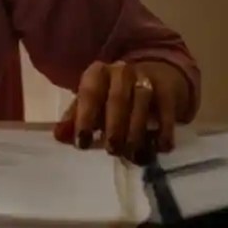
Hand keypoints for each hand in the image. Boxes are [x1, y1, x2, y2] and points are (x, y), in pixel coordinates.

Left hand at [52, 61, 190, 164]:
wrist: (157, 77)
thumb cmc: (114, 96)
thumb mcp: (93, 105)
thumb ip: (75, 120)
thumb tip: (59, 136)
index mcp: (97, 73)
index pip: (88, 93)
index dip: (85, 119)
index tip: (82, 143)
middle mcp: (121, 71)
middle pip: (117, 99)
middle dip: (114, 127)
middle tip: (112, 150)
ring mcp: (147, 78)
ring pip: (142, 103)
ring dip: (136, 132)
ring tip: (133, 155)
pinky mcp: (168, 90)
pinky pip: (166, 112)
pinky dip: (163, 132)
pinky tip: (158, 149)